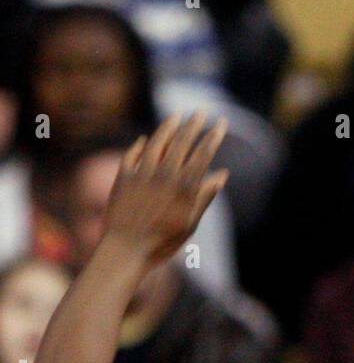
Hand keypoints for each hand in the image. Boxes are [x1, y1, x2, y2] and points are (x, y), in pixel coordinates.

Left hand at [103, 113, 227, 269]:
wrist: (125, 250)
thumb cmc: (162, 243)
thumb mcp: (189, 224)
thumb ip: (204, 197)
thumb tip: (221, 175)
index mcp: (184, 187)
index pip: (202, 153)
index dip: (213, 136)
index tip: (221, 123)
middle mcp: (164, 174)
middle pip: (181, 141)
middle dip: (193, 124)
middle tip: (201, 112)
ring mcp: (142, 173)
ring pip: (157, 141)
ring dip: (169, 127)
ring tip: (177, 117)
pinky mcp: (124, 176)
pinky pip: (133, 154)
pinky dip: (141, 146)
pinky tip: (145, 140)